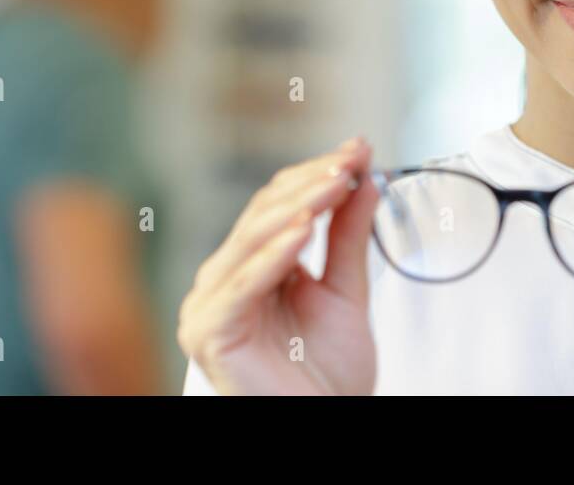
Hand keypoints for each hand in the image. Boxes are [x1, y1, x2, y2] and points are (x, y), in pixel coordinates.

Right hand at [177, 137, 380, 393]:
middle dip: (311, 182)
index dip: (316, 173)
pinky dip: (273, 255)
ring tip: (334, 183)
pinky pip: (242, 285)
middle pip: (264, 214)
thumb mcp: (345, 291)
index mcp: (248, 267)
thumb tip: (365, 176)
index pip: (278, 204)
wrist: (323, 425)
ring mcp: (209, 305)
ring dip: (298, 207)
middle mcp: (222, 280)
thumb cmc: (326, 375)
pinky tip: (304, 229)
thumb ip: (349, 236)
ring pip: (251, 239)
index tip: (359, 149)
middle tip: (351, 159)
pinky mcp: (209, 332)